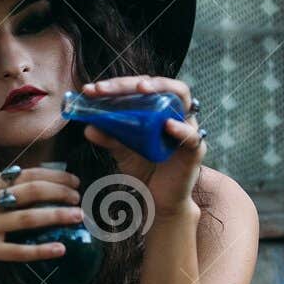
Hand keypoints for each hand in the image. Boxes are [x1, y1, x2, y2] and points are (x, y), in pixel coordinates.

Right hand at [0, 167, 84, 283]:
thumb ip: (5, 187)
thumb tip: (45, 182)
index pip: (27, 174)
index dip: (55, 177)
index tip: (75, 182)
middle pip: (31, 192)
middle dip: (60, 192)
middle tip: (79, 198)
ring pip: (28, 218)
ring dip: (56, 216)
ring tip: (77, 216)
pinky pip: (17, 251)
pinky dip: (41, 250)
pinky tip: (60, 249)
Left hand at [78, 76, 204, 215]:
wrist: (157, 200)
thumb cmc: (143, 169)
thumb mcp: (120, 151)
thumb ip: (108, 137)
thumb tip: (88, 127)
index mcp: (156, 110)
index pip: (139, 86)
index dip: (115, 84)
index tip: (91, 89)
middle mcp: (174, 113)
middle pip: (159, 85)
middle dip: (130, 83)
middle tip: (106, 88)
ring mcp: (187, 128)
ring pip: (182, 98)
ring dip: (161, 88)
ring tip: (141, 88)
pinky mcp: (195, 150)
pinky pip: (192, 135)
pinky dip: (180, 128)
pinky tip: (166, 125)